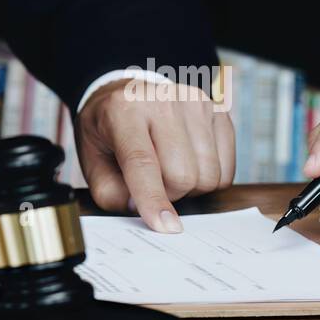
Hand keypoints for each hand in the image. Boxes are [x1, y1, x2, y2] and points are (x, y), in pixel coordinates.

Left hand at [77, 79, 234, 232]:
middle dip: (169, 194)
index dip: (154, 199)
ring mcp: (196, 103)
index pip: (143, 162)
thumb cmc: (109, 131)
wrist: (128, 91)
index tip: (166, 227)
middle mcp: (163, 101)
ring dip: (191, 187)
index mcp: (124, 111)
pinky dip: (210, 178)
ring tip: (171, 171)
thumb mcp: (92, 161)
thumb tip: (145, 211)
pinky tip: (191, 162)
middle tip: (154, 185)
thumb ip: (112, 193)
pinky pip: (227, 169)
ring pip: (208, 175)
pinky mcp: (219, 110)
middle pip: (182, 175)